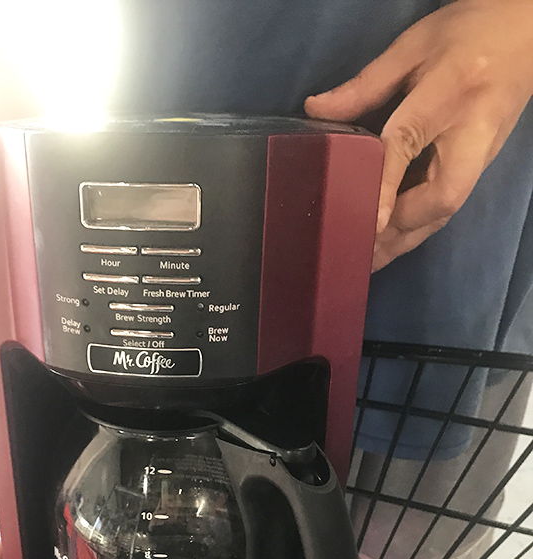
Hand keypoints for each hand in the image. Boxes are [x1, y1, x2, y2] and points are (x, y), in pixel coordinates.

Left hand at [304, 0, 532, 269]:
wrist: (529, 30)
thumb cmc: (470, 32)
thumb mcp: (413, 46)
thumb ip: (365, 84)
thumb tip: (315, 110)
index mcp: (450, 92)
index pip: (407, 143)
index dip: (384, 184)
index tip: (365, 218)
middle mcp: (470, 132)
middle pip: (440, 196)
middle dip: (400, 230)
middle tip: (359, 252)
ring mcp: (480, 153)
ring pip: (445, 209)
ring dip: (406, 239)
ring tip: (368, 261)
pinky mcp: (481, 164)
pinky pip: (447, 205)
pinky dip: (418, 228)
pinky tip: (391, 243)